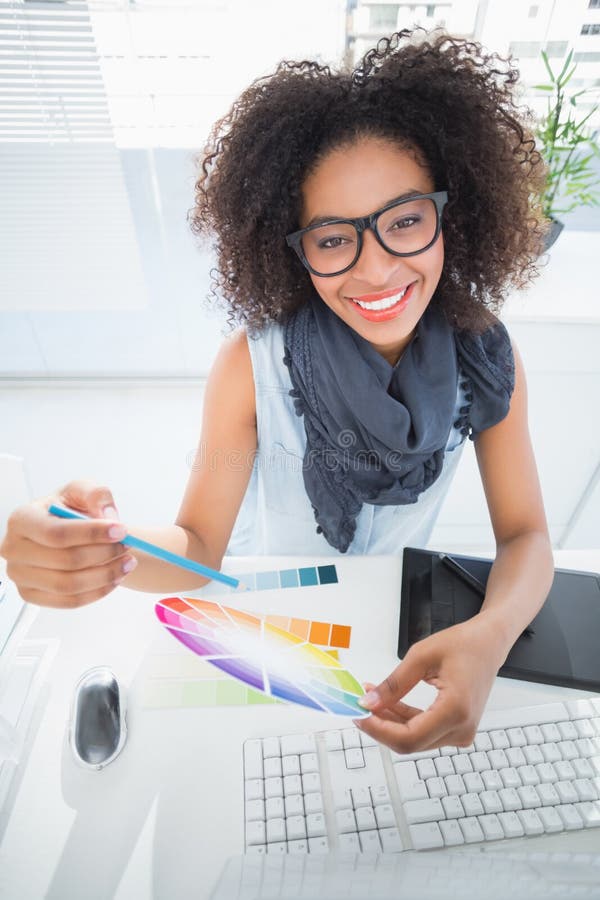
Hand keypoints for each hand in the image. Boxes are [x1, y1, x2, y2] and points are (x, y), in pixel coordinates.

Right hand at [0, 480, 136, 607]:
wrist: (65, 532)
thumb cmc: (67, 510)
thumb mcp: (81, 491)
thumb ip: (96, 494)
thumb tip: (108, 515)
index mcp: (21, 519)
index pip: (57, 533)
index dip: (92, 534)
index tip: (121, 530)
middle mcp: (13, 549)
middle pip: (66, 561)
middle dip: (104, 554)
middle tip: (128, 546)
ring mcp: (20, 576)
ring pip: (68, 585)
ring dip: (105, 575)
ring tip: (127, 563)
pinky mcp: (31, 595)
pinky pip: (69, 601)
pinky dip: (97, 592)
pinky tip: (114, 578)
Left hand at [355, 616, 507, 751]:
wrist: (488, 645)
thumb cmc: (463, 645)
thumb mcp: (421, 656)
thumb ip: (393, 684)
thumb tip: (369, 702)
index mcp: (456, 710)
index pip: (409, 738)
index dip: (379, 730)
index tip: (359, 715)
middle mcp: (462, 728)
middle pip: (410, 742)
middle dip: (380, 726)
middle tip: (360, 706)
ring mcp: (461, 732)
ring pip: (415, 739)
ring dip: (390, 722)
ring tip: (371, 698)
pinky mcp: (457, 729)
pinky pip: (423, 732)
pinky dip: (403, 720)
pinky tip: (387, 704)